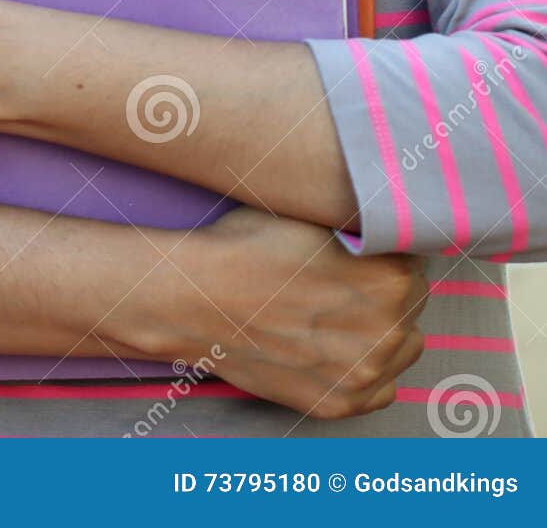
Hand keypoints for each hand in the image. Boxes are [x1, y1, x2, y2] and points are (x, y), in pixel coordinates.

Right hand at [155, 206, 427, 419]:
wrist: (199, 299)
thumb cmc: (250, 245)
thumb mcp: (314, 214)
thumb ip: (363, 225)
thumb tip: (386, 223)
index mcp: (393, 275)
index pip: (417, 258)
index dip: (386, 248)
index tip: (363, 247)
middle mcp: (390, 330)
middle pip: (413, 302)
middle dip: (387, 288)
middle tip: (346, 277)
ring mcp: (366, 373)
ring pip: (404, 346)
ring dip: (384, 328)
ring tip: (341, 312)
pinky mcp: (341, 403)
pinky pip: (384, 388)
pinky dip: (368, 369)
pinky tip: (336, 346)